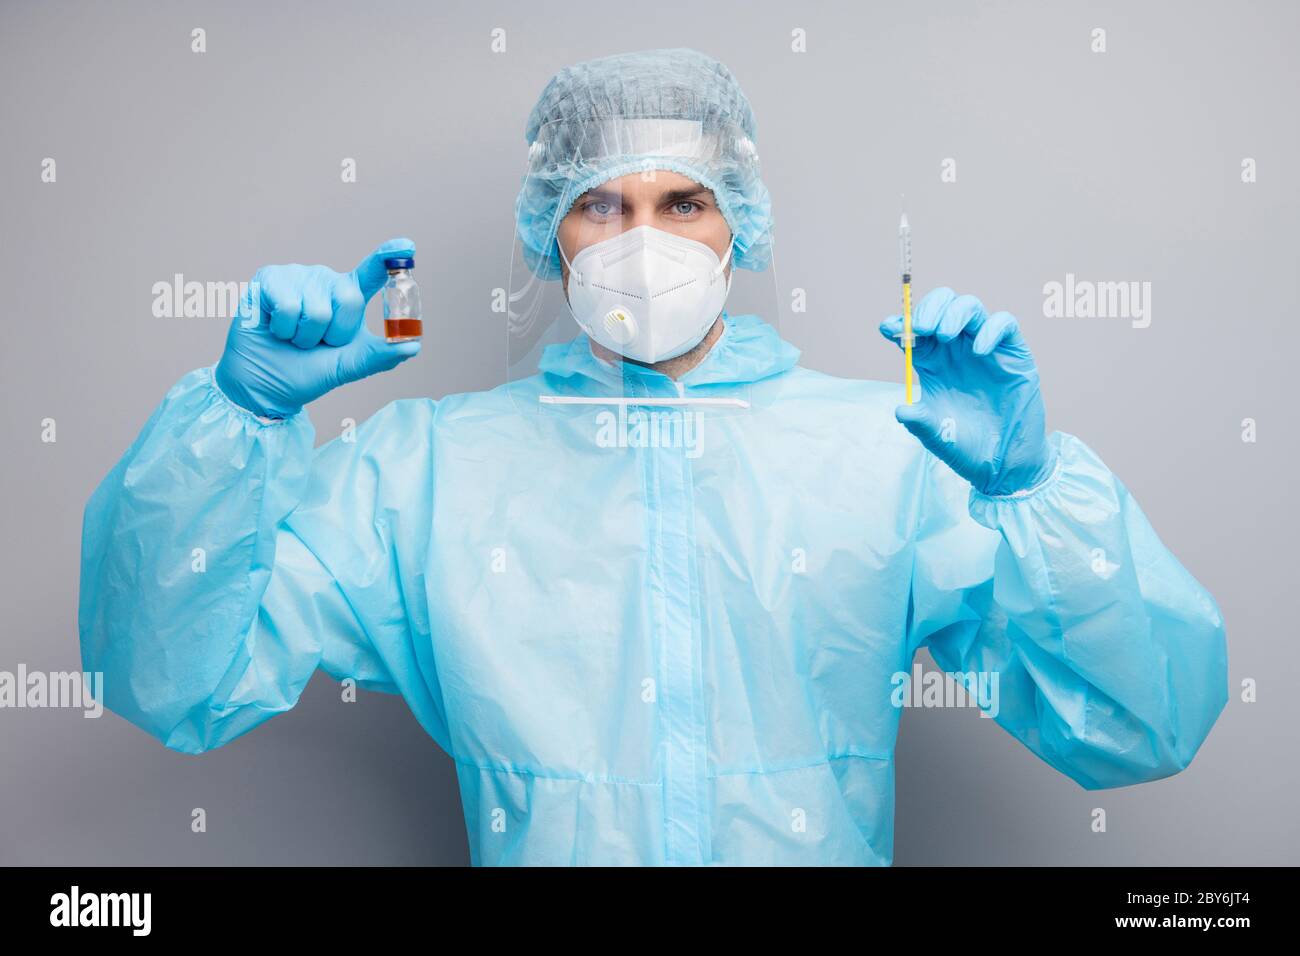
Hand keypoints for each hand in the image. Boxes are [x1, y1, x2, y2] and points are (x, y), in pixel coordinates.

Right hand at [214, 238, 419, 418]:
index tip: (407, 245)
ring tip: (292, 337)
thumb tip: (413, 346)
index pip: (373, 272)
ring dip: (304, 336)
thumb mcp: (349, 365)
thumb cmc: (308, 370)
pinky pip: (288, 306)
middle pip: (350, 301)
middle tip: (315, 342)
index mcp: (349, 295)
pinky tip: (274, 328)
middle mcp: (326, 280)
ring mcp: (298, 275)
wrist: (265, 384)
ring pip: (316, 310)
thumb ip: (381, 355)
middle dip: (334, 334)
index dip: (389, 257)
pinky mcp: (270, 277)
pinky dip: (282, 329)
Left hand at [880, 287, 1054, 495]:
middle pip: (942, 306)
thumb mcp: (936, 435)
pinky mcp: (1013, 354)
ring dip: (954, 313)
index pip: (915, 331)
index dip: (901, 323)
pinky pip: (1005, 323)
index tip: (888, 328)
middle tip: (921, 327)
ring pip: (970, 306)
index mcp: (933, 363)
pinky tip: (978, 351)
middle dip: (928, 308)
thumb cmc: (965, 447)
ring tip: (944, 335)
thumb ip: (919, 421)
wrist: (1003, 463)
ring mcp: (985, 348)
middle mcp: (957, 350)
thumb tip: (900, 410)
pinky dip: (990, 328)